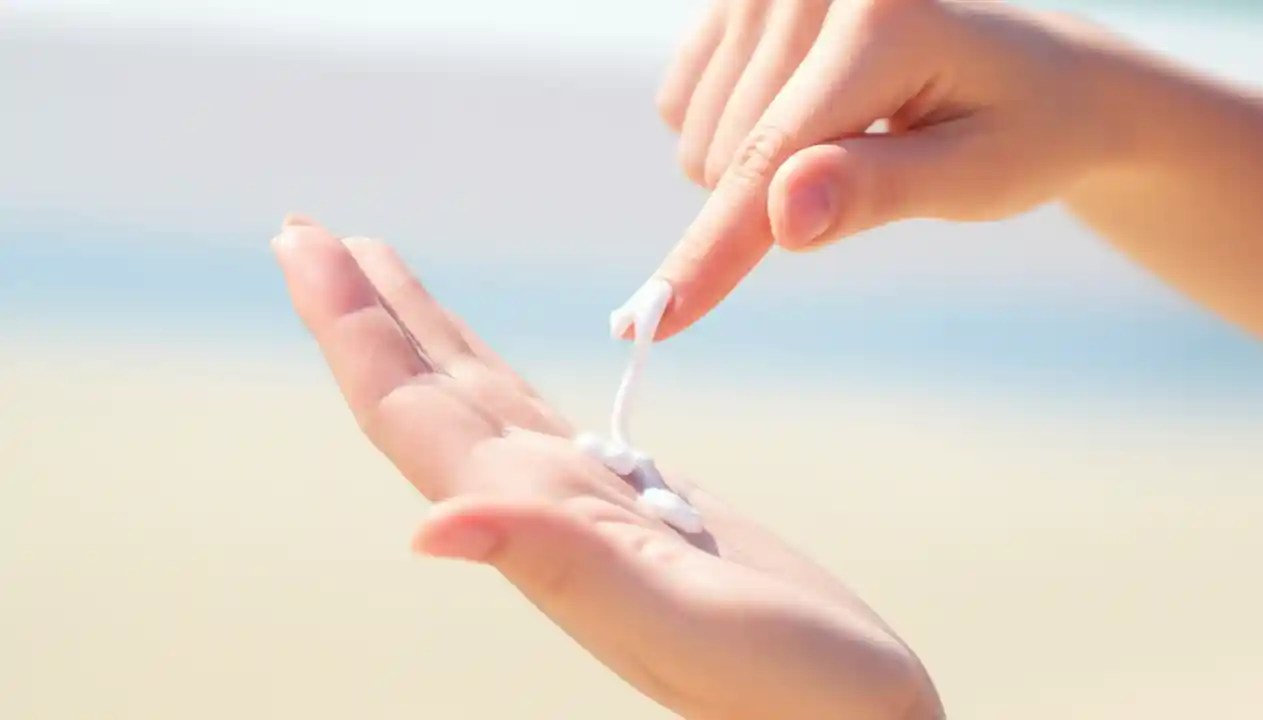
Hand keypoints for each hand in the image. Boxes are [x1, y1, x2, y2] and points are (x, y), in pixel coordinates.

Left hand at [273, 216, 942, 719]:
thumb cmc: (792, 689)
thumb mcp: (680, 622)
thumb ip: (563, 566)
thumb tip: (426, 527)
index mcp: (539, 521)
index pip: (412, 412)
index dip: (349, 327)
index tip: (300, 243)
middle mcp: (543, 510)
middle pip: (426, 391)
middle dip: (361, 308)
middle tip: (303, 229)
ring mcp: (585, 506)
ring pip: (478, 397)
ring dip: (419, 329)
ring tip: (373, 266)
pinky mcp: (635, 504)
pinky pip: (539, 417)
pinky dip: (495, 372)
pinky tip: (482, 366)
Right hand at [650, 0, 1130, 338]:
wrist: (1038, 72)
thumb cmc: (1020, 130)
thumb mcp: (974, 177)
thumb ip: (876, 191)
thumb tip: (781, 218)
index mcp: (883, 18)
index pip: (771, 159)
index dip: (713, 252)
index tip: (654, 320)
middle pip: (725, 158)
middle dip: (780, 203)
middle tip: (875, 170)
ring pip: (696, 140)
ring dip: (756, 172)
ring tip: (851, 134)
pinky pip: (680, 105)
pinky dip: (730, 134)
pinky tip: (800, 109)